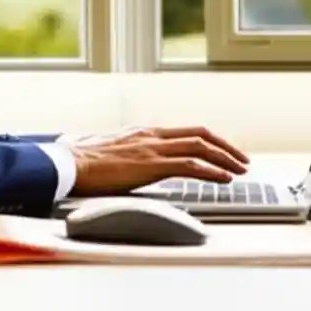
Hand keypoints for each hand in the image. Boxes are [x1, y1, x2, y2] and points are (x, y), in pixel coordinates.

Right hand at [67, 126, 249, 195]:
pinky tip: (224, 179)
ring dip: (226, 158)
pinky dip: (213, 171)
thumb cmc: (81, 162)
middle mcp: (152, 136)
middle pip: (200, 134)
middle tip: (242, 159)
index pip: (185, 132)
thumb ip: (122, 153)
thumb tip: (121, 159)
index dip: (209, 140)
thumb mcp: (107, 151)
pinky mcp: (152, 165)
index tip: (222, 150)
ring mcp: (153, 149)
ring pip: (201, 147)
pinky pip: (191, 166)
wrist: (68, 164)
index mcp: (143, 133)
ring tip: (240, 170)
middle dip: (226, 146)